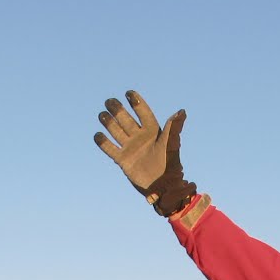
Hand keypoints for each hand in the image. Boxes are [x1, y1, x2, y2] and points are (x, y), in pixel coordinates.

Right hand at [93, 90, 196, 215]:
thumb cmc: (170, 165)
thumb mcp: (172, 144)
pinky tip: (97, 135)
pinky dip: (104, 143)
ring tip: (102, 114)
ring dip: (109, 122)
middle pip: (126, 119)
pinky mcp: (123, 160)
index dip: (136, 103)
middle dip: (118, 110)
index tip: (129, 93)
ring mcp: (130, 148)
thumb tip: (181, 112)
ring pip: (116, 131)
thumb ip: (174, 127)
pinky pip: (111, 149)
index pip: (143, 112)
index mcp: (153, 131)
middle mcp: (140, 137)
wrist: (163, 186)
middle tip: (110, 101)